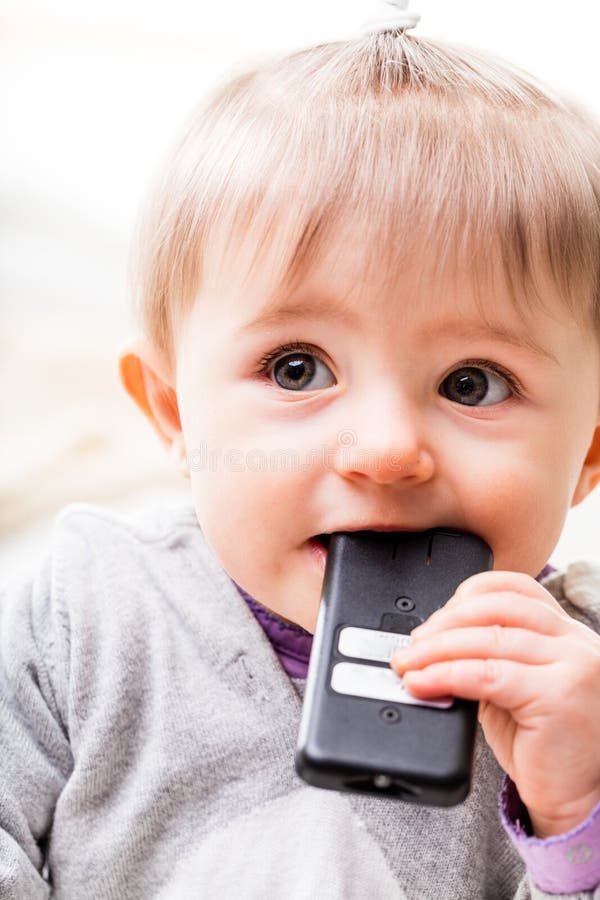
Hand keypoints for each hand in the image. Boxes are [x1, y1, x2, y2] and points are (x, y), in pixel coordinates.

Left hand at [390, 570, 599, 836]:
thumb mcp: (517, 687)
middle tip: (412, 645)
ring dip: (436, 650)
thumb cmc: (547, 748)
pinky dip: (446, 675)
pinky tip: (423, 683)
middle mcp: (576, 642)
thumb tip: (431, 643)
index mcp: (567, 633)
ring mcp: (573, 667)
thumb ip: (489, 658)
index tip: (437, 616)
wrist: (577, 801)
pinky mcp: (557, 697)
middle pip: (497, 610)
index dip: (468, 594)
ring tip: (408, 664)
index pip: (516, 589)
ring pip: (488, 640)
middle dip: (444, 624)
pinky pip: (487, 675)